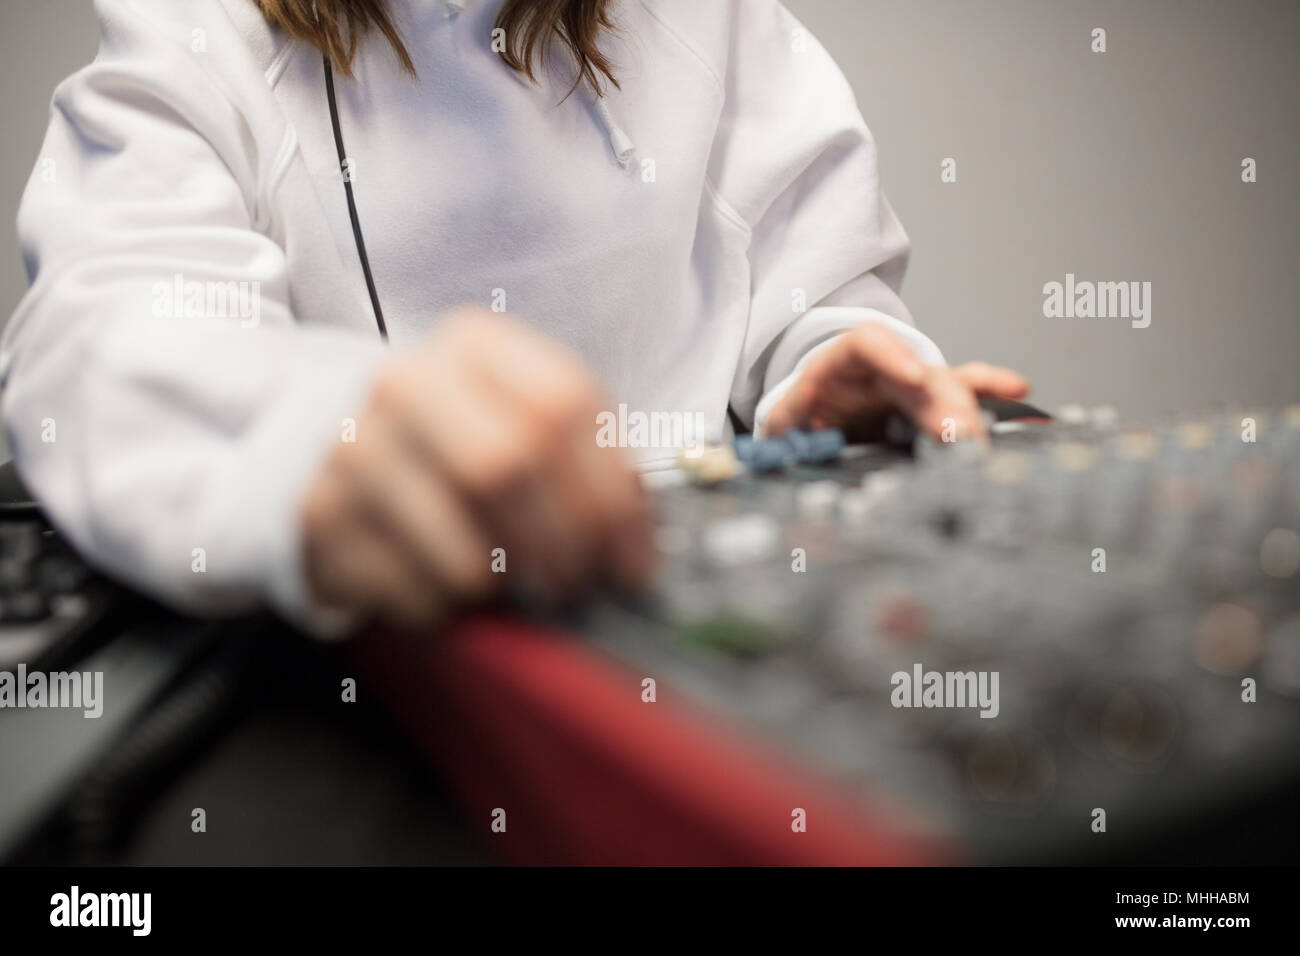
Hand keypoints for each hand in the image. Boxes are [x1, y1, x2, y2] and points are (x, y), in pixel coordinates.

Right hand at [299, 308, 654, 630]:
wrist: (337, 444)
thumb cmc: (455, 439)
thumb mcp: (519, 417)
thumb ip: (585, 460)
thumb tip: (641, 544)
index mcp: (475, 344)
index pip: (562, 405)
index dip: (613, 496)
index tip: (634, 558)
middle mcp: (407, 383)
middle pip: (508, 465)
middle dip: (564, 545)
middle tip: (580, 582)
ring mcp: (355, 447)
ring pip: (465, 549)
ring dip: (508, 586)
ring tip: (512, 579)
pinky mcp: (322, 515)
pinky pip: (417, 594)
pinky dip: (453, 609)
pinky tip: (450, 585)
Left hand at [763, 324, 1030, 442]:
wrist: (803, 423)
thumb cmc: (794, 421)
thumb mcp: (778, 427)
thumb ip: (783, 435)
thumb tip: (785, 452)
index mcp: (839, 364)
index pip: (867, 344)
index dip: (892, 355)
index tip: (914, 378)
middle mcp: (882, 369)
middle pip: (921, 376)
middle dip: (943, 404)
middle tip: (961, 436)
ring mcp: (911, 386)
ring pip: (948, 392)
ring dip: (968, 416)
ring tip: (983, 443)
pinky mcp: (929, 408)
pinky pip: (964, 396)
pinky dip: (989, 396)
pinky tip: (1020, 393)